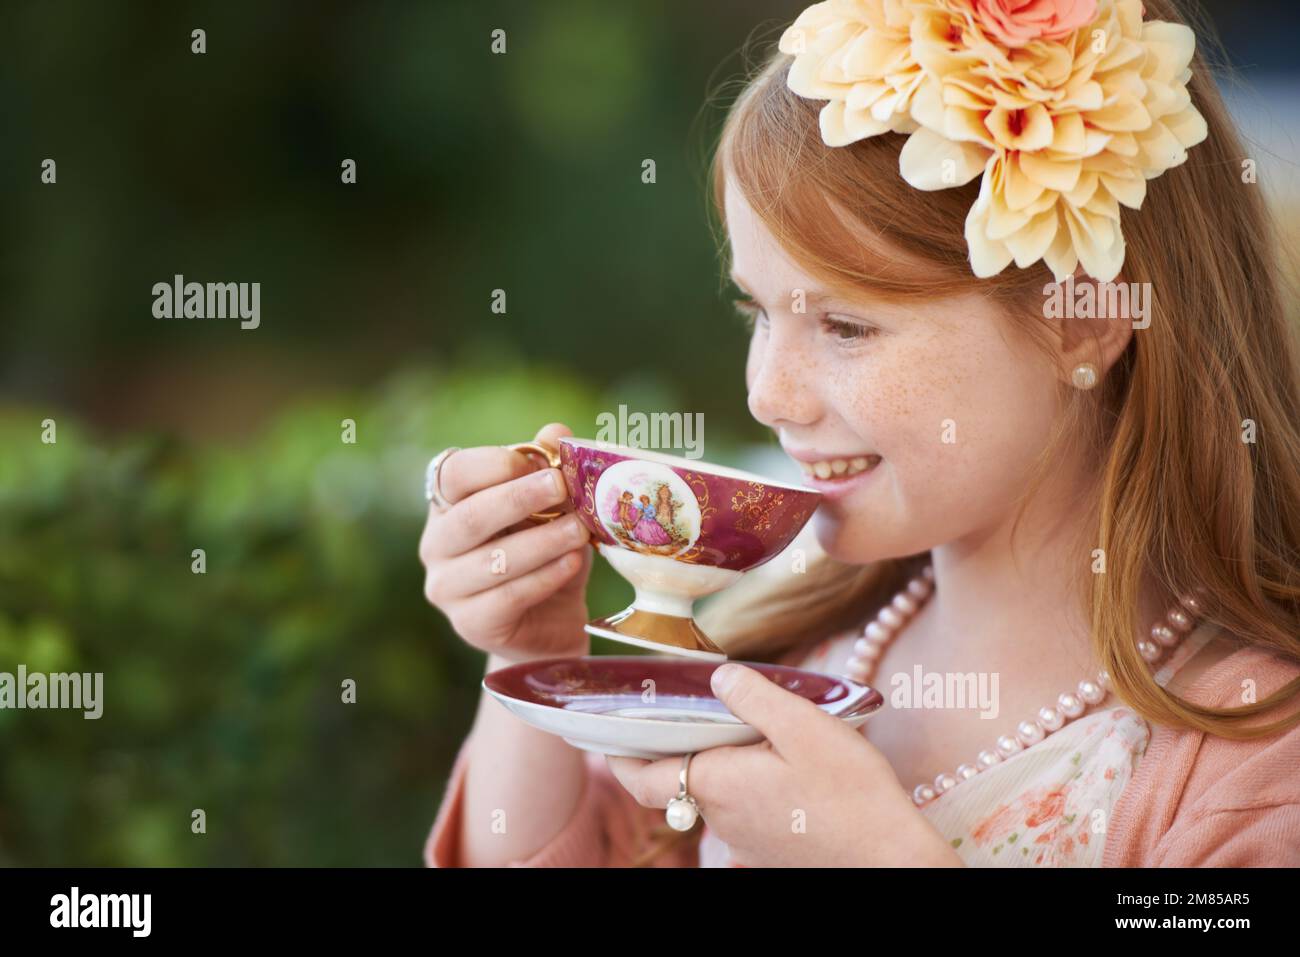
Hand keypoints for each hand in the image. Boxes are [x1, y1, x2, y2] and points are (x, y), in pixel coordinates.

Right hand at [419, 422, 592, 661]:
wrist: (549, 624)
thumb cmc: (545, 554)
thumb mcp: (552, 509)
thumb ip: (548, 469)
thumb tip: (555, 432)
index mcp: (447, 505)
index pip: (454, 473)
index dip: (496, 464)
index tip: (543, 464)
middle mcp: (436, 544)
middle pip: (471, 516)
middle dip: (521, 498)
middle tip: (562, 486)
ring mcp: (447, 587)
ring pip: (493, 559)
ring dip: (543, 541)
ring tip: (581, 530)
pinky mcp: (470, 624)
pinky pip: (509, 595)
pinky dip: (545, 576)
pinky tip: (572, 564)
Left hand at [606, 663, 964, 866]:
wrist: (890, 859)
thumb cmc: (850, 794)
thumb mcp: (805, 727)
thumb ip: (756, 697)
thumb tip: (720, 675)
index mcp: (716, 784)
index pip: (640, 777)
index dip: (617, 754)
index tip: (601, 730)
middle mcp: (720, 817)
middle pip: (675, 781)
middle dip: (669, 747)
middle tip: (670, 710)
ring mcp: (745, 838)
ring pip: (711, 794)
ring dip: (710, 762)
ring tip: (732, 723)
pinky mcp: (771, 847)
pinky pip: (741, 809)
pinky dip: (740, 782)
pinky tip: (773, 760)